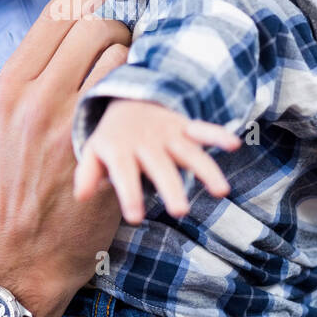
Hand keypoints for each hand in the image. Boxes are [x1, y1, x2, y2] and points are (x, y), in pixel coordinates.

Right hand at [0, 0, 137, 316]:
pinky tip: (148, 93)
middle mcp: (33, 95)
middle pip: (91, 24)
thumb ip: (35, 79)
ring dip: (136, 54)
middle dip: (122, 17)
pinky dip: (144, 85)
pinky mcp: (96, 145)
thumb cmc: (19, 186)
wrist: (23, 251)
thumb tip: (66, 27)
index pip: (55, 13)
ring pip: (117, 53)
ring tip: (138, 72)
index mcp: (10, 83)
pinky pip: (130, 91)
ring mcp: (65, 119)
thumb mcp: (9, 124)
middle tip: (138, 26)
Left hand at [73, 99, 241, 224]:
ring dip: (206, 169)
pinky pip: (203, 129)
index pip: (124, 174)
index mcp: (120, 150)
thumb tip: (81, 197)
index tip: (136, 218)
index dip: (129, 194)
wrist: (127, 98)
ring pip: (189, 152)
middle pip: (160, 167)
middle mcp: (146, 142)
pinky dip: (218, 134)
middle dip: (171, 188)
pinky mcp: (185, 127)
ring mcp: (168, 134)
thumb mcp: (94, 152)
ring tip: (221, 191)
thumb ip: (88, 174)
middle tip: (180, 212)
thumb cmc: (111, 139)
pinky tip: (234, 144)